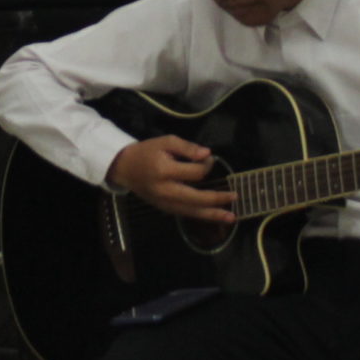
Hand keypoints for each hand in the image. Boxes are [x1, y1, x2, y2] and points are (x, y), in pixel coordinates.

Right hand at [106, 136, 236, 224]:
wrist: (125, 168)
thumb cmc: (146, 152)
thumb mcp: (166, 141)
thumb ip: (187, 147)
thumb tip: (207, 154)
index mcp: (164, 171)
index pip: (194, 173)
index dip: (206, 165)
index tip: (208, 158)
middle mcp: (165, 190)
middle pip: (196, 199)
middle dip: (216, 199)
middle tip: (235, 196)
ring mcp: (164, 203)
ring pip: (192, 212)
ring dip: (212, 215)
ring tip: (231, 217)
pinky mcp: (164, 208)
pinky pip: (185, 214)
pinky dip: (201, 216)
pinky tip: (214, 217)